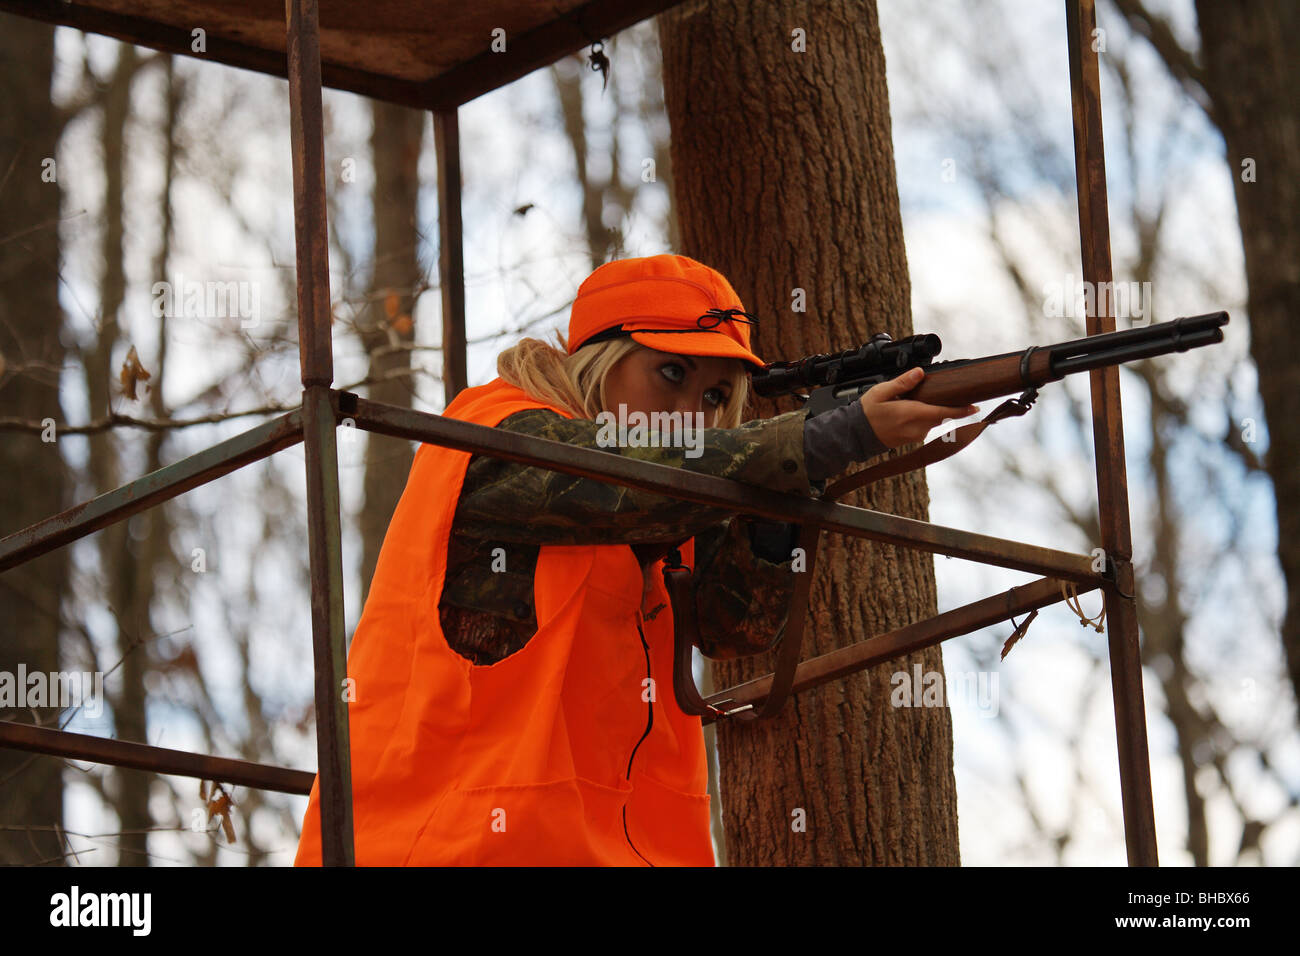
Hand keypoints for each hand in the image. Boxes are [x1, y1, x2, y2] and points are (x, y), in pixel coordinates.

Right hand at [858, 367, 978, 447]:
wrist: (855, 435)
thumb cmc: (867, 412)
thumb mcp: (881, 392)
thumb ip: (902, 383)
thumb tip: (919, 372)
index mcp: (911, 414)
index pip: (943, 413)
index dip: (961, 411)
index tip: (975, 407)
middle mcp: (917, 428)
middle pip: (942, 416)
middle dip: (950, 407)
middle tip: (955, 395)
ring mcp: (915, 435)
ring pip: (934, 421)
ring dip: (934, 411)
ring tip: (920, 400)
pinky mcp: (912, 439)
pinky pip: (926, 426)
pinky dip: (926, 417)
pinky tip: (913, 409)